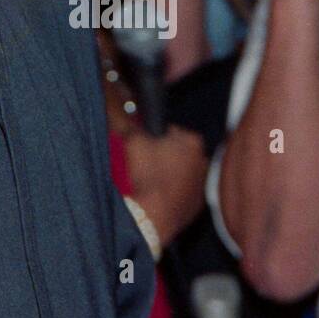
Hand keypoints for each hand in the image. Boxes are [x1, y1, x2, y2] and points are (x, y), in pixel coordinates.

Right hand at [124, 124, 207, 246]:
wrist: (152, 217)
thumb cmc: (145, 174)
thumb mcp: (132, 140)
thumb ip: (128, 120)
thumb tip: (114, 100)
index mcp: (192, 142)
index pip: (173, 130)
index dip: (156, 136)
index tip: (144, 144)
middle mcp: (204, 162)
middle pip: (180, 151)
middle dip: (166, 154)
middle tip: (146, 161)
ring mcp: (203, 186)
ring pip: (183, 172)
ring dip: (171, 173)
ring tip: (150, 180)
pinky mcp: (198, 206)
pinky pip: (184, 192)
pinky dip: (174, 191)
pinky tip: (158, 195)